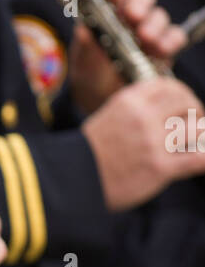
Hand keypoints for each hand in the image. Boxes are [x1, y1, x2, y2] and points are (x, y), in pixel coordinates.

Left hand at [69, 0, 186, 114]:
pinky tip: (161, 51)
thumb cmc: (89, 73)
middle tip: (133, 16)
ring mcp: (149, 30)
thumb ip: (84, 43)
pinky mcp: (164, 48)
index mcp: (108, 11)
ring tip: (146, 38)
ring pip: (159, 16)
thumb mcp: (82, 60)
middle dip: (139, 3)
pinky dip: (170, 40)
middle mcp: (130, 17)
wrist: (101, 100)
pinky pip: (175, 37)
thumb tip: (83, 29)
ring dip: (154, 24)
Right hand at [83, 74, 204, 210]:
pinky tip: (201, 162)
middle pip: (187, 104)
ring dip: (201, 135)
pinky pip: (198, 158)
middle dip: (196, 113)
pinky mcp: (161, 167)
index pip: (169, 86)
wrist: (75, 180)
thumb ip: (136, 110)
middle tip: (197, 123)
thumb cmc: (89, 153)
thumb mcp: (109, 117)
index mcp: (130, 101)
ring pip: (198, 129)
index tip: (186, 104)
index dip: (183, 94)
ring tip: (197, 143)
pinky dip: (204, 159)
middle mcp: (144, 117)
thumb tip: (163, 111)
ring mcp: (154, 142)